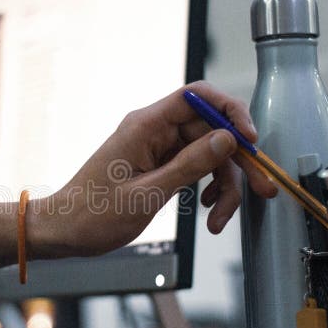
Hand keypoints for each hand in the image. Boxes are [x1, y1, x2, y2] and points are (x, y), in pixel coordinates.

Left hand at [29, 81, 277, 258]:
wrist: (64, 231)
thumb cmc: (93, 215)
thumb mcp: (146, 195)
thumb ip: (188, 166)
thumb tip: (227, 139)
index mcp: (144, 126)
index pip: (197, 97)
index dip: (230, 112)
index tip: (250, 140)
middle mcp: (153, 131)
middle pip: (210, 130)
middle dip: (237, 161)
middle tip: (262, 189)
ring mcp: (156, 148)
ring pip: (207, 154)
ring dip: (223, 186)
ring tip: (219, 219)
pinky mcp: (158, 165)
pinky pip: (194, 168)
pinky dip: (207, 189)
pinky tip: (209, 212)